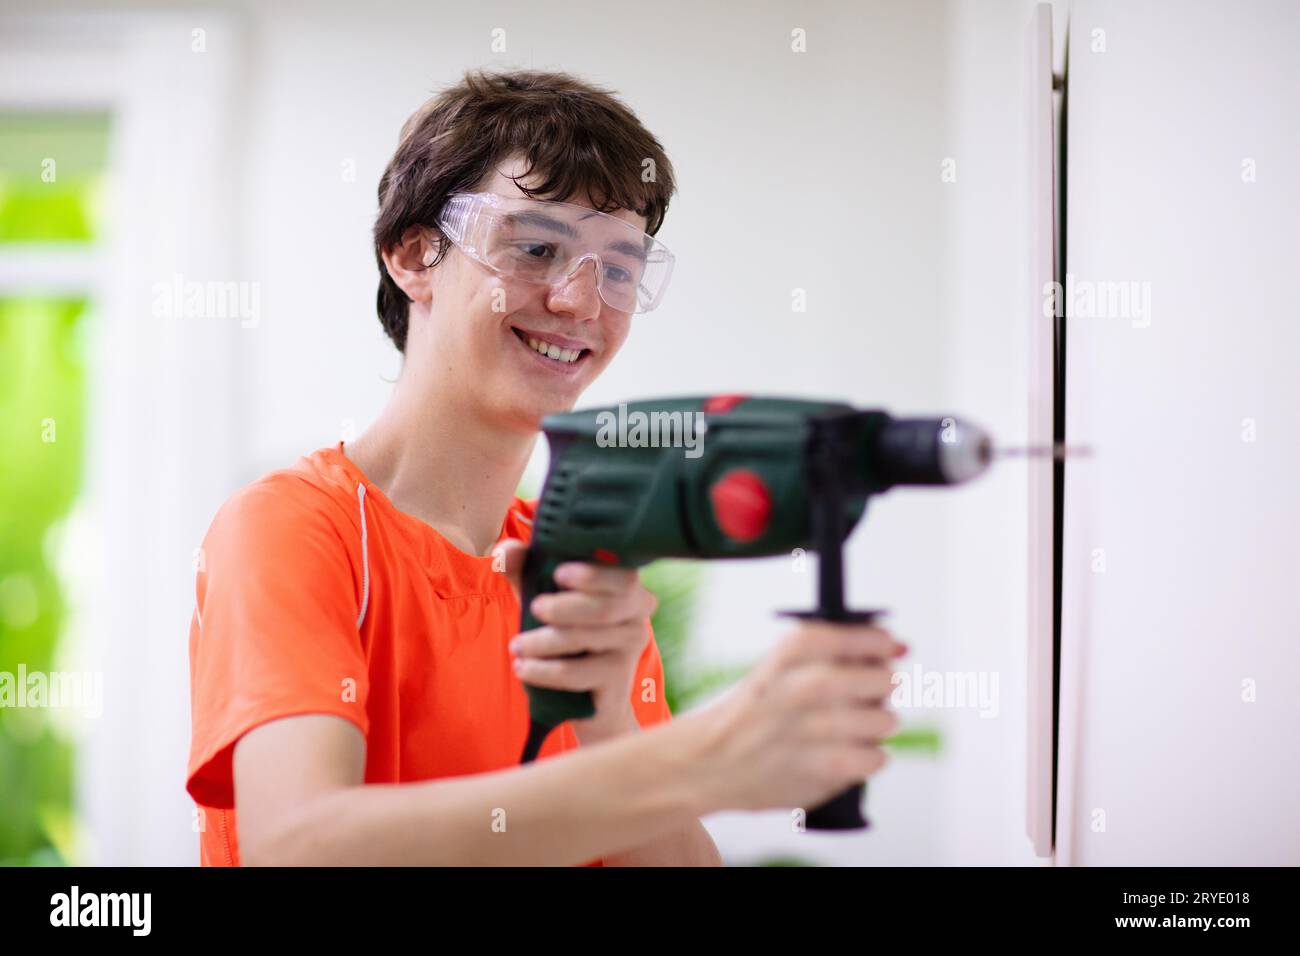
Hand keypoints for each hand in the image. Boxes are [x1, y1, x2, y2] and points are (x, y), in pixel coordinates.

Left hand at [495, 540, 657, 743]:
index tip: (559, 573)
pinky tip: (522, 669)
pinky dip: (544, 671)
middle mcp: (638, 613)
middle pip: (605, 607)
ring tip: (516, 646)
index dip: (592, 574)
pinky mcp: (617, 679)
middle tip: (534, 608)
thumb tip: (503, 552)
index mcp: (626, 585)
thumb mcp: (545, 595)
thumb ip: (525, 569)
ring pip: (586, 639)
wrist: (587, 696)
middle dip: (564, 607)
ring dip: (544, 642)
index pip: (621, 575)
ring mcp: (631, 647)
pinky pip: (577, 673)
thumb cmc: (566, 631)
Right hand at [679, 620, 905, 814]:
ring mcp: (809, 733)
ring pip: (882, 722)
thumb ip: (837, 651)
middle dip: (882, 684)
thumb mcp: (778, 665)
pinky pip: (874, 759)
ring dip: (878, 722)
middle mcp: (799, 690)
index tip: (888, 648)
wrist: (707, 763)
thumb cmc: (753, 711)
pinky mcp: (819, 772)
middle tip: (871, 690)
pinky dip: (870, 756)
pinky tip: (846, 751)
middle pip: (878, 679)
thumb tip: (900, 646)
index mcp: (787, 655)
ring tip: (853, 725)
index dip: (878, 642)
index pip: (856, 637)